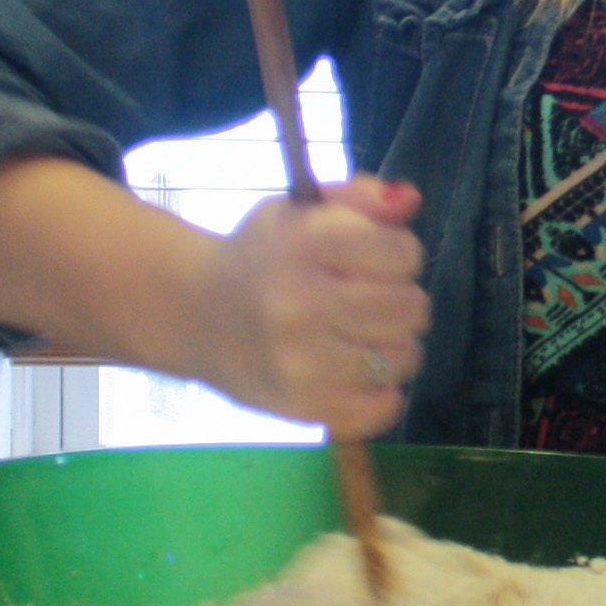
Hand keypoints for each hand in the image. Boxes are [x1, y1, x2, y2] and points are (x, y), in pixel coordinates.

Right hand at [164, 175, 429, 435]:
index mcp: (305, 243)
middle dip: (399, 299)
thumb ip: (362, 198)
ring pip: (404, 357)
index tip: (370, 260)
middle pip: (411, 307)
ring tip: (360, 335)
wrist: (195, 312)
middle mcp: (301, 303)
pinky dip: (382, 393)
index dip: (397, 254)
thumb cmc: (264, 255)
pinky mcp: (303, 407)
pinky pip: (382, 407)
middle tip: (366, 300)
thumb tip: (409, 200)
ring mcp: (302, 362)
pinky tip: (357, 373)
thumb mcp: (303, 210)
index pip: (404, 254)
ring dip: (393, 345)